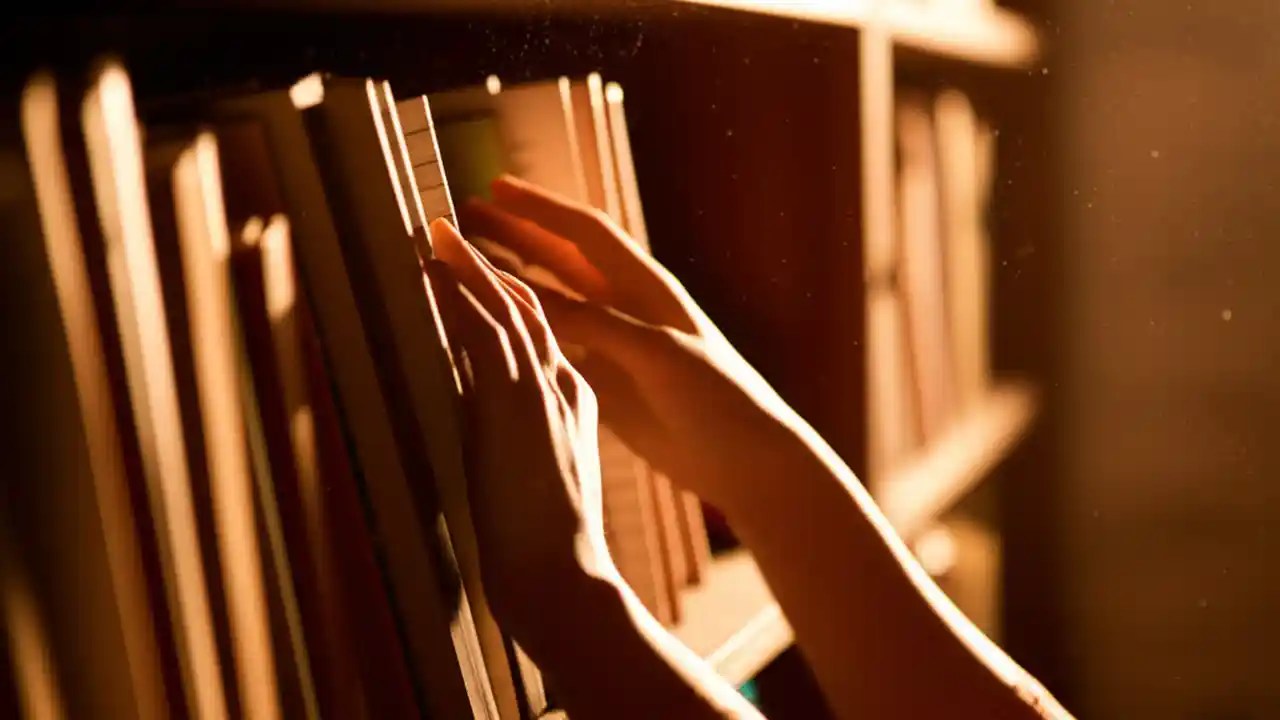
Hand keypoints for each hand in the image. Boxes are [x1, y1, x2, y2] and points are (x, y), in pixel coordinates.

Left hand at [425, 218, 611, 636]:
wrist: (561, 573)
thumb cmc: (545, 543)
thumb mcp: (528, 477)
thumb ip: (507, 437)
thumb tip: (473, 413)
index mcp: (574, 405)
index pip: (540, 336)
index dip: (508, 299)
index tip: (477, 276)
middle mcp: (564, 386)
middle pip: (527, 310)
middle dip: (486, 269)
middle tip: (451, 233)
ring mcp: (543, 389)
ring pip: (507, 308)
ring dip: (468, 267)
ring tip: (438, 234)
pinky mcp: (517, 399)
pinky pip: (485, 330)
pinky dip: (458, 294)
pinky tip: (433, 271)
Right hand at [459, 176, 828, 516]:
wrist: (746, 459)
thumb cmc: (718, 396)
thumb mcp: (656, 353)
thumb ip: (595, 324)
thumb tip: (528, 297)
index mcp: (645, 288)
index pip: (583, 234)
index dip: (539, 210)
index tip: (495, 188)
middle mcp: (625, 310)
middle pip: (560, 262)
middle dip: (514, 237)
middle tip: (465, 219)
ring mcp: (613, 348)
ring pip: (552, 306)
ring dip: (512, 285)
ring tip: (465, 268)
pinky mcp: (608, 387)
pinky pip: (556, 353)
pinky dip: (524, 340)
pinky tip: (491, 336)